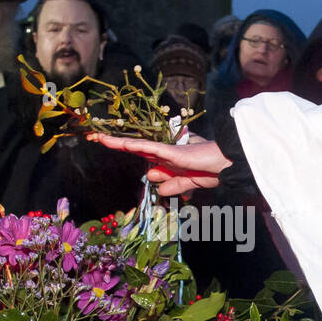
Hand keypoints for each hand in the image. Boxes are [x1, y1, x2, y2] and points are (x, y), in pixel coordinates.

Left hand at [88, 133, 231, 196]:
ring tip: (106, 140)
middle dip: (113, 141)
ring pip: (140, 146)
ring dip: (121, 144)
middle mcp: (164, 153)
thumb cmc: (212, 171)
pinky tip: (122, 144)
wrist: (229, 164)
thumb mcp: (188, 183)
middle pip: (134, 146)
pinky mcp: (173, 152)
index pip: (139, 152)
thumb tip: (152, 180)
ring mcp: (168, 151)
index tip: (101, 141)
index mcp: (166, 160)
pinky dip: (136, 146)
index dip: (120, 146)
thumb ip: (172, 184)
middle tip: (92, 136)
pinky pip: (151, 148)